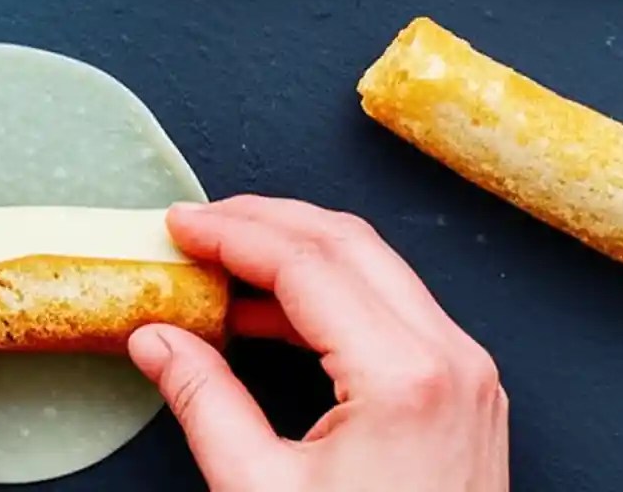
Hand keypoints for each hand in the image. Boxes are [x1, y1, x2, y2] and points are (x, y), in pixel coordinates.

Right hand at [129, 196, 508, 491]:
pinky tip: (270, 316)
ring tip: (225, 263)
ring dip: (299, 253)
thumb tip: (156, 339)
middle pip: (349, 244)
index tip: (180, 225)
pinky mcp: (464, 391)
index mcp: (403, 378)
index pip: (307, 264)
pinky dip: (330, 297)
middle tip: (199, 225)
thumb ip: (203, 401)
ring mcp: (467, 373)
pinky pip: (394, 311)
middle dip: (266, 221)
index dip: (233, 233)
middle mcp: (450, 359)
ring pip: (376, 268)